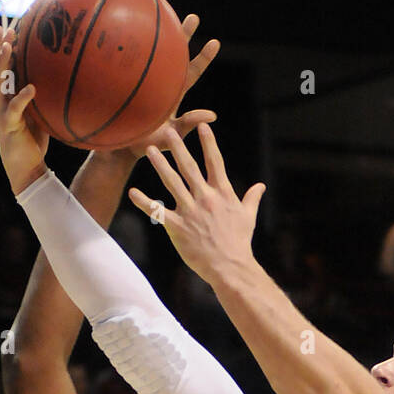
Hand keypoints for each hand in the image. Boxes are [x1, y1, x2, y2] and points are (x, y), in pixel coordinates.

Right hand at [0, 24, 48, 195]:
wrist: (25, 169)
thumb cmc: (31, 141)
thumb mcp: (35, 114)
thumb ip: (36, 97)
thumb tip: (50, 80)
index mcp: (2, 98)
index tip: (5, 29)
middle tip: (1, 27)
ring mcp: (1, 113)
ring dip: (4, 64)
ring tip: (10, 46)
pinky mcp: (9, 126)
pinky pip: (15, 109)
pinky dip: (22, 97)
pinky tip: (31, 87)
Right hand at [114, 13, 220, 162]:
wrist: (119, 150)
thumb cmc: (147, 147)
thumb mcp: (172, 138)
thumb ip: (189, 124)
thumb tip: (213, 115)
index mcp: (173, 95)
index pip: (192, 73)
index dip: (203, 58)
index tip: (215, 41)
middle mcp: (160, 85)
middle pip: (175, 56)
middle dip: (183, 35)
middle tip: (193, 17)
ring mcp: (143, 84)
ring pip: (153, 54)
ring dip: (158, 34)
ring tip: (161, 11)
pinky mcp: (126, 85)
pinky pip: (129, 63)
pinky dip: (129, 47)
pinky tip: (124, 29)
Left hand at [129, 123, 264, 284]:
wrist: (231, 267)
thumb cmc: (240, 243)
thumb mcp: (248, 217)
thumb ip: (252, 198)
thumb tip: (261, 186)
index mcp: (222, 194)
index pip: (215, 163)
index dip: (208, 143)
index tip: (202, 126)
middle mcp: (206, 198)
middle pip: (189, 167)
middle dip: (178, 147)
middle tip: (167, 130)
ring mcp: (191, 212)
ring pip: (172, 183)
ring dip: (160, 165)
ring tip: (150, 150)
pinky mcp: (178, 228)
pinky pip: (158, 212)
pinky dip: (144, 202)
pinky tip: (133, 193)